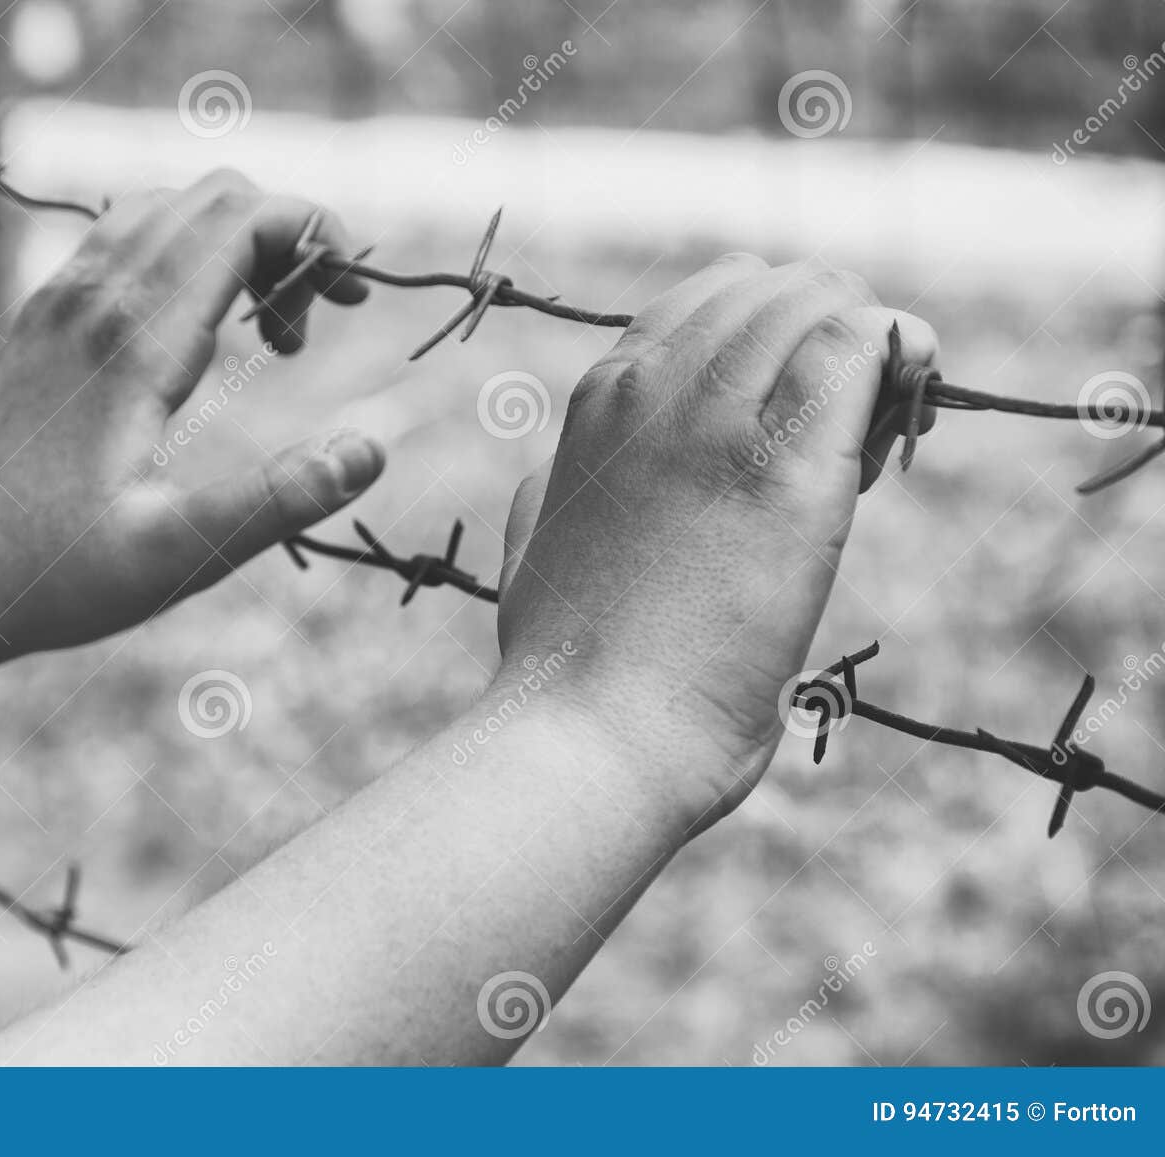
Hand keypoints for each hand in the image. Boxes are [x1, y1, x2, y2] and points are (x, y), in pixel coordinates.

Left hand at [0, 169, 383, 655]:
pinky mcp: (39, 324)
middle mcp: (92, 300)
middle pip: (214, 196)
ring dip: (236, 246)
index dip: (319, 234)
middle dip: (289, 236)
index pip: (245, 217)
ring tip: (266, 339)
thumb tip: (373, 451)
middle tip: (311, 331)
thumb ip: (279, 502)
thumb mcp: (178, 556)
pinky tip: (199, 346)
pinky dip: (186, 259)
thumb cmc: (50, 579)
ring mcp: (57, 304)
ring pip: (167, 210)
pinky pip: (124, 242)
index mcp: (134, 340)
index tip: (356, 297)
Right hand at [493, 254, 937, 831]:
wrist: (590, 734)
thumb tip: (556, 475)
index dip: (770, 333)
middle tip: (854, 406)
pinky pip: (861, 346)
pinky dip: (902, 351)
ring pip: (820, 299)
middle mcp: (653, 388)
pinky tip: (911, 394)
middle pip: (770, 285)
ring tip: (884, 414)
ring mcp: (716, 423)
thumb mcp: (535, 545)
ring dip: (870, 339)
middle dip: (825, 324)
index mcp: (600, 402)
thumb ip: (554, 491)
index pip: (710, 298)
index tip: (797, 398)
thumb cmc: (562, 666)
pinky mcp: (786, 473)